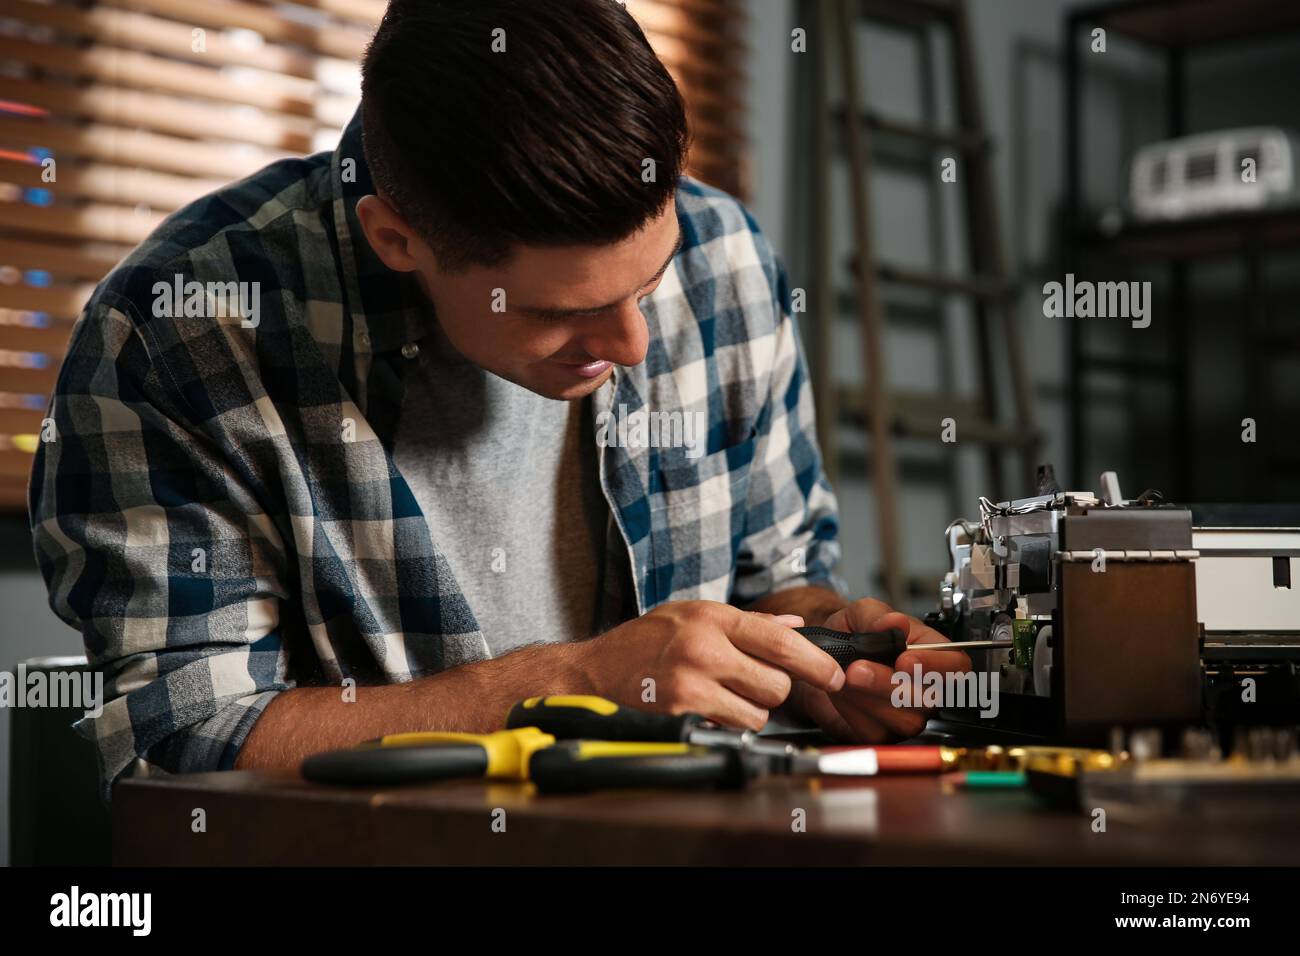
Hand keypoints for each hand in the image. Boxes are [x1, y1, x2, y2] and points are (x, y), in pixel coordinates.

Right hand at [575, 600, 844, 730]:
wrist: (592, 671)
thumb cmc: (643, 642)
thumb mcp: (692, 616)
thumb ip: (745, 623)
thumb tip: (795, 624)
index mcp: (711, 617)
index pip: (780, 639)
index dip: (815, 661)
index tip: (834, 675)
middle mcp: (704, 647)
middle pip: (777, 682)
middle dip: (772, 690)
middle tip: (749, 684)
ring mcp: (692, 682)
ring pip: (759, 712)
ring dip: (749, 711)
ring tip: (720, 697)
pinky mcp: (681, 713)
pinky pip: (731, 728)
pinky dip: (726, 725)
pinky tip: (703, 710)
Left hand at [788, 598, 971, 741]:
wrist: (823, 659)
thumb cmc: (851, 636)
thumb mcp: (858, 614)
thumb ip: (875, 615)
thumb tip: (895, 622)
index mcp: (930, 654)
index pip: (957, 665)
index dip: (936, 665)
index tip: (905, 659)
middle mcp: (925, 688)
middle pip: (929, 698)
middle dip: (890, 684)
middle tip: (858, 668)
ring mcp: (906, 714)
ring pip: (905, 720)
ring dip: (870, 698)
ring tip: (846, 677)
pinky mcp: (883, 733)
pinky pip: (876, 732)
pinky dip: (854, 712)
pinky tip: (842, 693)